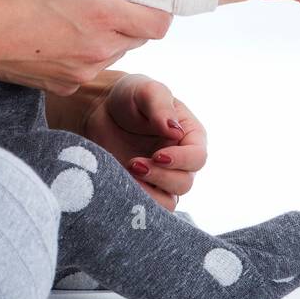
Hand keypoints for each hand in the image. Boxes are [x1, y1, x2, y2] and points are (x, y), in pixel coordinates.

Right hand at [0, 0, 170, 94]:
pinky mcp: (67, 84)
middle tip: (115, 0)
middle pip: (140, 38)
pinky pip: (90, 67)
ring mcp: (84, 70)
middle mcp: (100, 48)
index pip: (159, 24)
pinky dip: (86, 53)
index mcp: (103, 16)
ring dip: (112, 36)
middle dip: (135, 19)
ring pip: (116, 53)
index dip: (160, 11)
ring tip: (87, 17)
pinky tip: (63, 37)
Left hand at [80, 73, 207, 210]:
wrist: (101, 111)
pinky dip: (138, 202)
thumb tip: (175, 131)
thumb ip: (160, 106)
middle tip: (134, 163)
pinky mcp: (144, 189)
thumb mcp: (145, 91)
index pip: (198, 157)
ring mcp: (163, 178)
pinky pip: (149, 207)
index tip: (158, 155)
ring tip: (127, 173)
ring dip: (149, 192)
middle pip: (185, 182)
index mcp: (190, 136)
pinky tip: (123, 186)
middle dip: (160, 176)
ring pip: (169, 200)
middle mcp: (181, 160)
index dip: (181, 160)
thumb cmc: (129, 96)